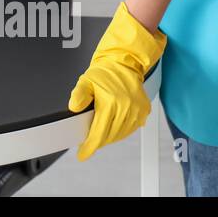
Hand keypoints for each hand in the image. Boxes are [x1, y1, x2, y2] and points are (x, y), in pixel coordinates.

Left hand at [68, 2, 167, 160]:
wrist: (125, 62)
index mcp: (111, 103)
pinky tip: (114, 126)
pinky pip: (132, 128)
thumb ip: (79, 94)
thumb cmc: (105, 72)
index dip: (90, 146)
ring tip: (100, 133)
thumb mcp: (86, 81)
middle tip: (89, 141)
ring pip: (121, 134)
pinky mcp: (144, 111)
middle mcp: (126, 108)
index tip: (83, 154)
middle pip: (110, 136)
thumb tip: (73, 106)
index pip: (99, 133)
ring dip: (110, 136)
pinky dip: (121, 131)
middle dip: (98, 141)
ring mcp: (137, 111)